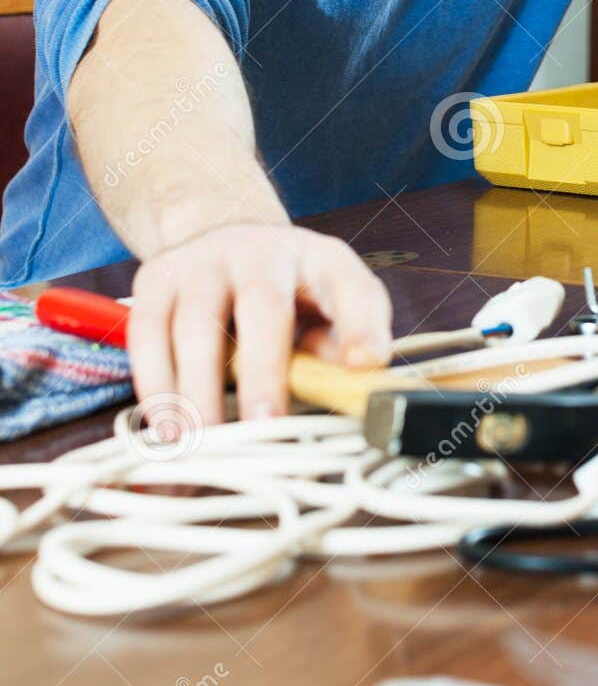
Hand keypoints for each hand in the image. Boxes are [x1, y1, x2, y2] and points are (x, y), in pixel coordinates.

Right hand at [127, 222, 391, 427]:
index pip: (350, 285)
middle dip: (263, 369)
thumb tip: (355, 374)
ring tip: (203, 443)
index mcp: (320, 259)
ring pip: (195, 322)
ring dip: (197, 389)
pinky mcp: (156, 277)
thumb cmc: (294, 291)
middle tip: (263, 426)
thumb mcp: (335, 306)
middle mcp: (261, 249)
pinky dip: (155, 384)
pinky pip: (147, 333)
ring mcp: (204, 259)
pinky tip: (167, 427)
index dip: (360, 324)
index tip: (364, 363)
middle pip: (263, 303)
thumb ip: (349, 340)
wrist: (226, 242)